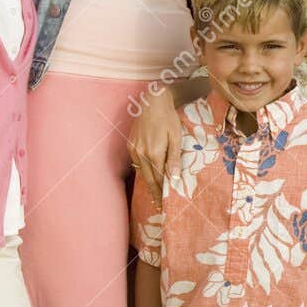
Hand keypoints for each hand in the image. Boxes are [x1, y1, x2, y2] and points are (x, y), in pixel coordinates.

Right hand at [128, 82, 183, 201]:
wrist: (153, 101)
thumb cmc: (168, 118)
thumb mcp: (176, 138)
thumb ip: (174, 158)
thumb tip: (174, 178)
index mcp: (153, 153)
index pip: (158, 179)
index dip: (161, 192)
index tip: (164, 203)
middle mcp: (141, 153)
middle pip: (148, 179)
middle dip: (154, 192)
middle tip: (158, 205)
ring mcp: (134, 149)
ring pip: (142, 171)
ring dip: (148, 182)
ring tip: (154, 194)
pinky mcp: (131, 144)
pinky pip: (137, 162)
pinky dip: (143, 171)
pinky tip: (149, 175)